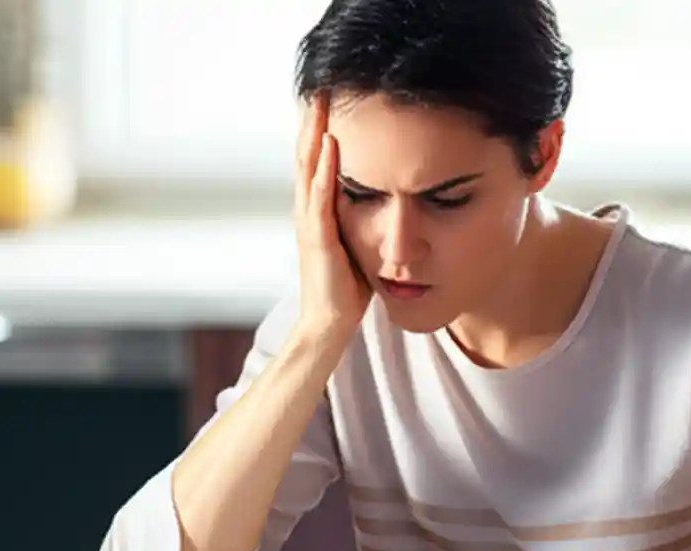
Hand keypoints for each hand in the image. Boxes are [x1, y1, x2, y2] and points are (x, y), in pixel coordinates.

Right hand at [293, 92, 371, 340]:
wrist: (328, 324)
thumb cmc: (345, 288)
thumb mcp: (355, 242)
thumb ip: (360, 219)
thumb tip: (383, 199)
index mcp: (317, 210)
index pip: (317, 160)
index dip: (321, 129)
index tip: (330, 97)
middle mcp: (307, 210)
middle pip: (307, 154)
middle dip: (313, 120)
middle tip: (320, 85)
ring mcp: (309, 223)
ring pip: (308, 169)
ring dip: (314, 135)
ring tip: (320, 103)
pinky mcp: (318, 239)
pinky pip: (320, 199)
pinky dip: (325, 171)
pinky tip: (332, 148)